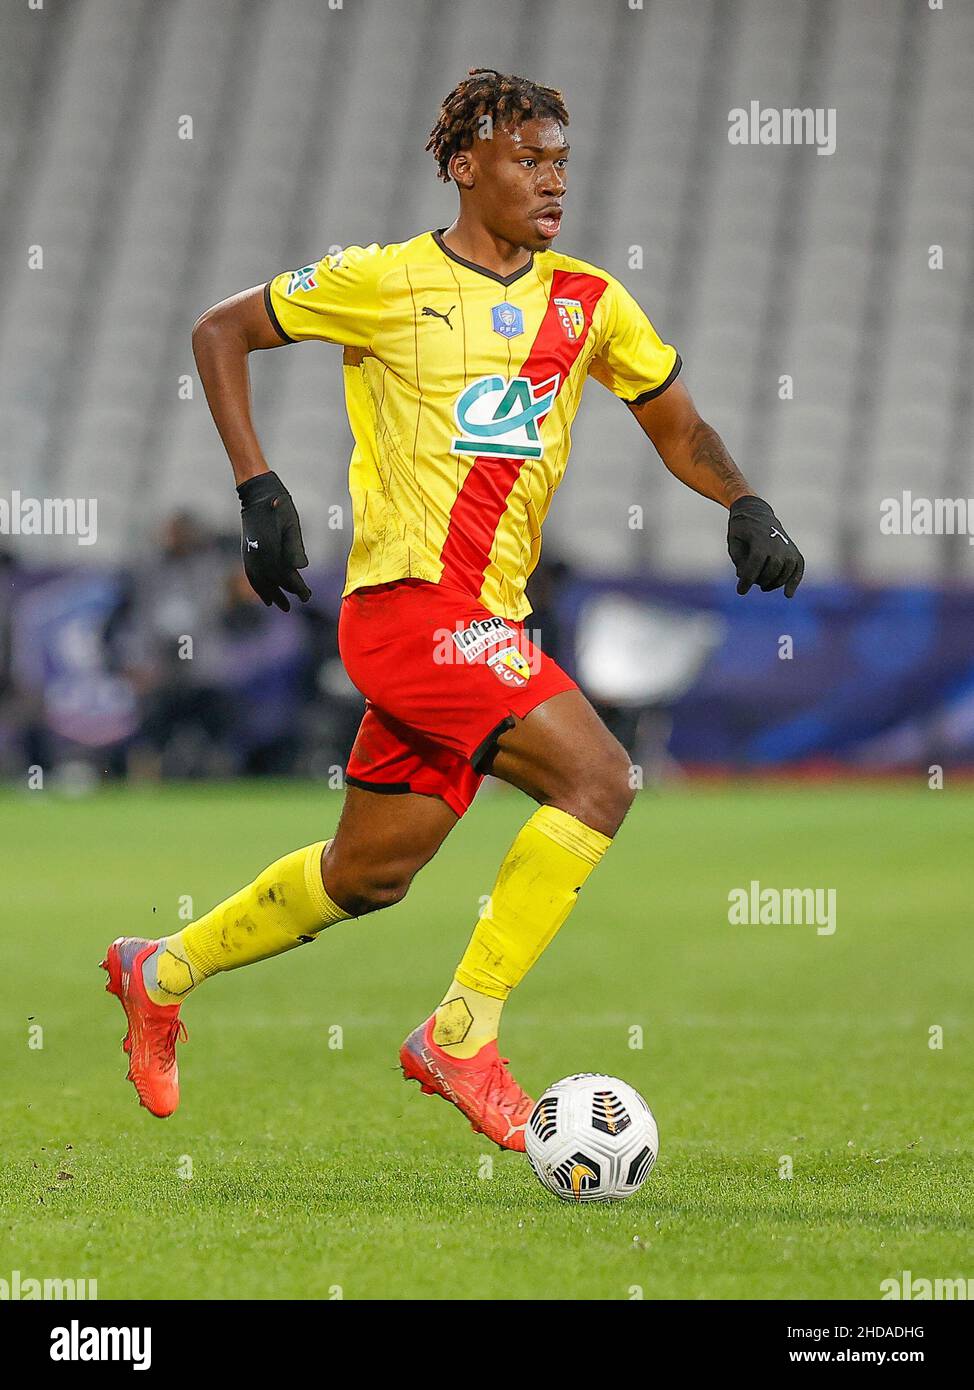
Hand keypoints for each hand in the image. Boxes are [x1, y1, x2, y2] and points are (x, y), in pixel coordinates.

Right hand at [237, 471, 311, 611]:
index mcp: (273, 551)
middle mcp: (260, 558)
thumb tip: (302, 567)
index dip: (298, 589)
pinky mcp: (247, 553)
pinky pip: (251, 577)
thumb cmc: (280, 508)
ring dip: (271, 595)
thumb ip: (296, 547)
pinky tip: (264, 595)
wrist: (257, 495)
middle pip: (275, 583)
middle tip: (301, 600)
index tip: (307, 596)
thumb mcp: (292, 524)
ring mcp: (251, 557)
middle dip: (287, 594)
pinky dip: (258, 588)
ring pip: (261, 583)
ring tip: (279, 605)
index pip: (288, 578)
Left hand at [727, 495, 803, 597]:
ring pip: (784, 573)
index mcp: (760, 539)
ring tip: (763, 586)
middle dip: (760, 581)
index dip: (748, 580)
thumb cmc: (742, 531)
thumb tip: (744, 577)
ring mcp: (788, 547)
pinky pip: (798, 568)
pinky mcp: (794, 551)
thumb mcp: (734, 543)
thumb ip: (739, 561)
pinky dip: (794, 581)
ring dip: (773, 583)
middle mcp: (777, 544)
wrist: (756, 513)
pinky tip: (788, 594)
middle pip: (771, 571)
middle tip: (752, 582)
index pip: (755, 565)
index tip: (740, 591)